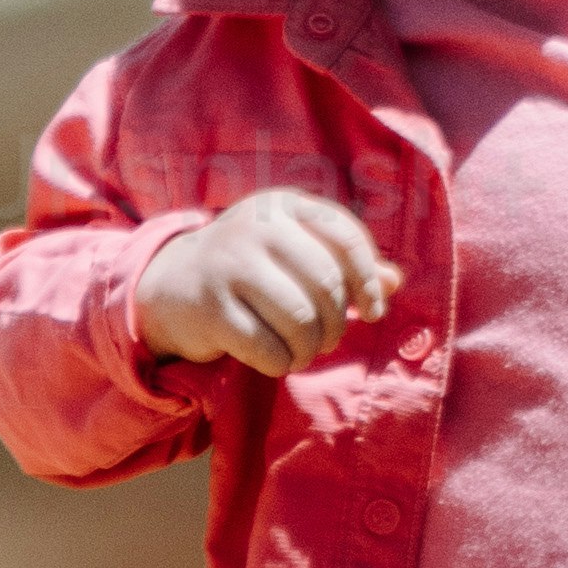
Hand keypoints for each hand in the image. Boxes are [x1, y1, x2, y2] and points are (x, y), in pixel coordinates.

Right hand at [135, 186, 396, 374]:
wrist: (173, 285)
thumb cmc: (253, 269)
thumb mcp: (296, 252)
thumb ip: (345, 263)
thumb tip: (393, 282)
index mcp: (283, 204)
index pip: (345, 236)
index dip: (367, 279)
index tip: (373, 311)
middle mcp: (254, 225)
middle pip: (325, 283)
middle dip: (337, 322)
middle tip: (328, 339)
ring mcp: (228, 265)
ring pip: (300, 319)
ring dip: (311, 347)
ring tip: (304, 351)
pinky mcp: (209, 308)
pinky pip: (268, 348)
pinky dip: (282, 363)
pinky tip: (277, 360)